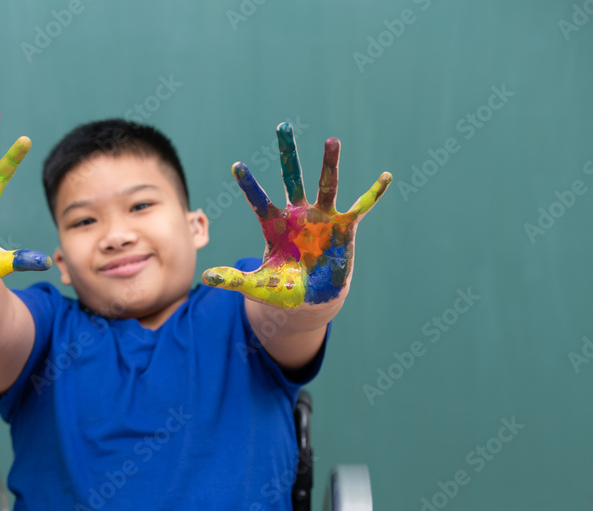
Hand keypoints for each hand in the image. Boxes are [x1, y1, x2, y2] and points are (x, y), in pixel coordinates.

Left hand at [202, 122, 390, 307]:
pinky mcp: (344, 227)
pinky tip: (386, 176)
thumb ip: (234, 279)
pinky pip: (360, 207)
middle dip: (288, 154)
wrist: (311, 301)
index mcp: (275, 226)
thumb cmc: (282, 290)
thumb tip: (205, 276)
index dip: (249, 185)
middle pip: (292, 178)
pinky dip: (374, 193)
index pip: (259, 201)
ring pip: (325, 185)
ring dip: (329, 163)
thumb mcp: (257, 286)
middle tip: (283, 126)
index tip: (236, 165)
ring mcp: (322, 218)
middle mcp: (298, 215)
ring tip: (332, 140)